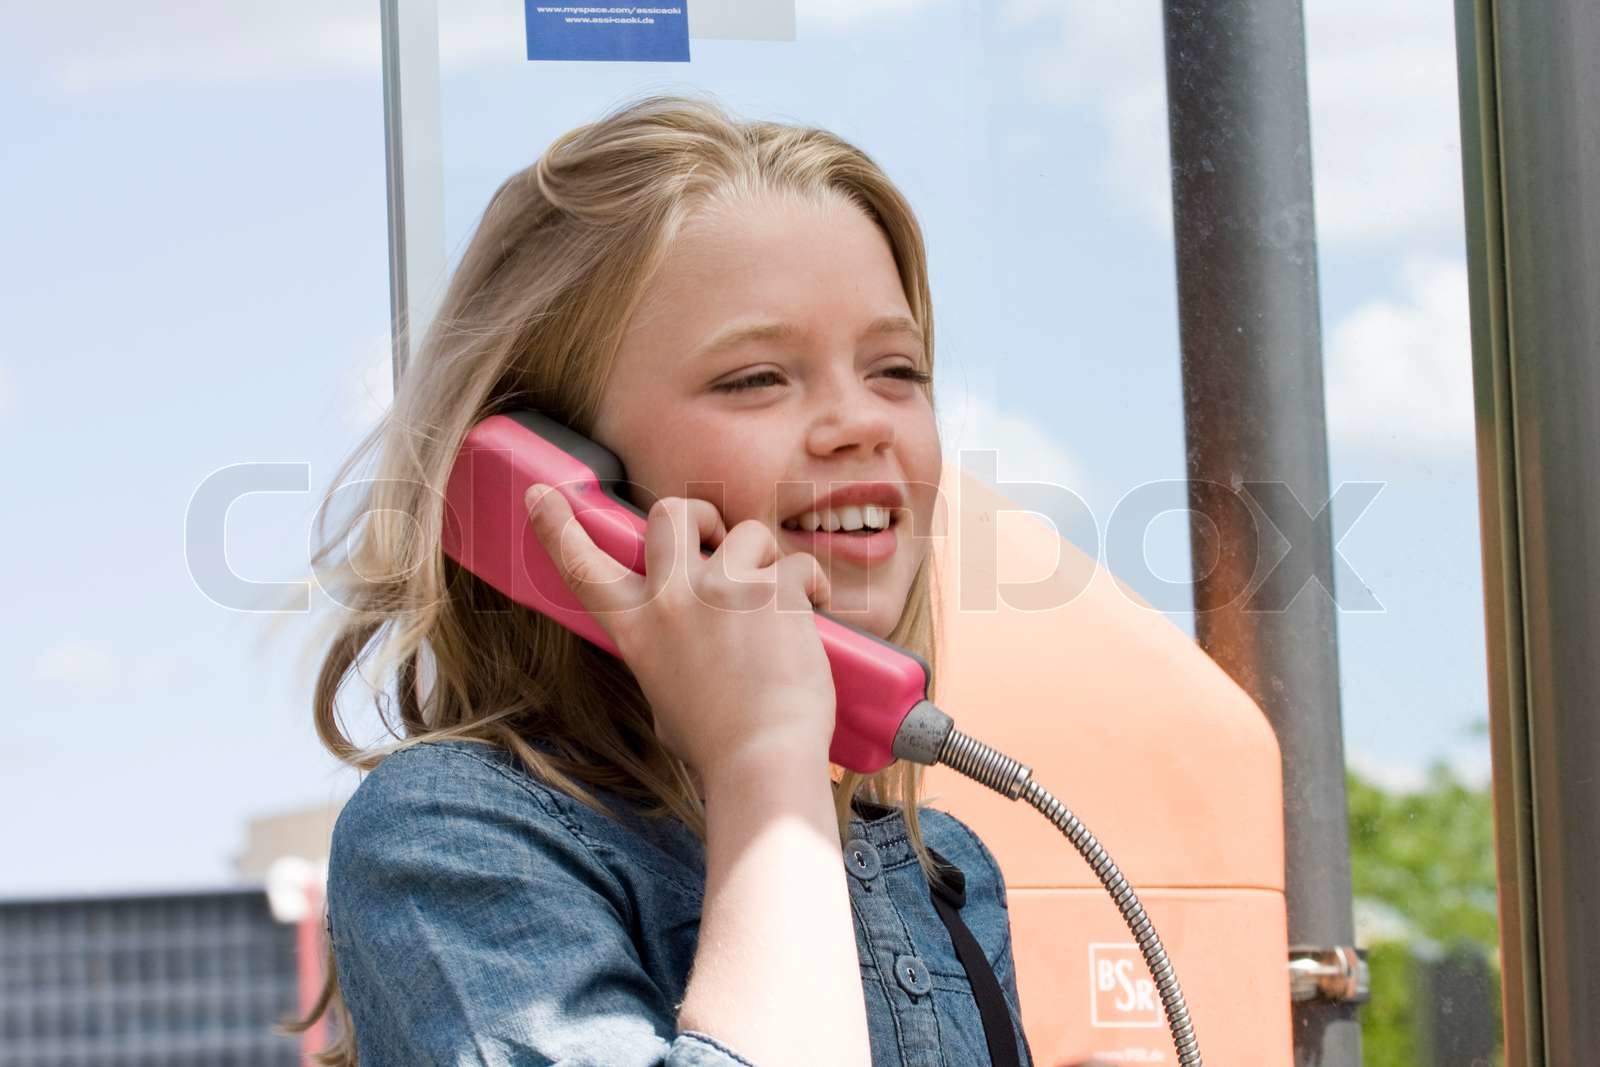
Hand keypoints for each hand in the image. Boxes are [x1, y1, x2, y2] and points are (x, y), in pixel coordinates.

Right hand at [524, 484, 837, 780]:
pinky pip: (796, 562)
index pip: (583, 567)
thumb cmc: (718, 745)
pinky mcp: (772, 590)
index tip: (541, 495)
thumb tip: (682, 651)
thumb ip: (665, 659)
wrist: (764, 762)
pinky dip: (812, 583)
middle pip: (669, 513)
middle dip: (700, 519)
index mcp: (636, 630)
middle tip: (721, 544)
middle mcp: (670, 601)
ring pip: (746, 532)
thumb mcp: (664, 702)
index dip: (557, 527)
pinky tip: (817, 608)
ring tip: (780, 599)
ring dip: (766, 558)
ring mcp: (721, 590)